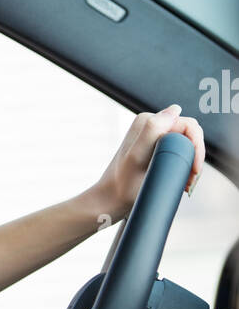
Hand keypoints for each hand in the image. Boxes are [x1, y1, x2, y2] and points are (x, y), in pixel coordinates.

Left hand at [92, 104, 204, 221]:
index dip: (197, 146)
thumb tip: (175, 109)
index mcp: (148, 121)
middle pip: (189, 136)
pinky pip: (181, 154)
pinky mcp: (158, 149)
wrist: (112, 199)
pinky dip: (184, 168)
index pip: (188, 125)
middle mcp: (152, 125)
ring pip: (187, 146)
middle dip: (194, 158)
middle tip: (190, 181)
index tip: (195, 170)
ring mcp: (155, 137)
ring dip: (191, 165)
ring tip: (185, 184)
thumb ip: (153, 129)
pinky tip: (181, 182)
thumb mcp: (137, 156)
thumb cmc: (122, 183)